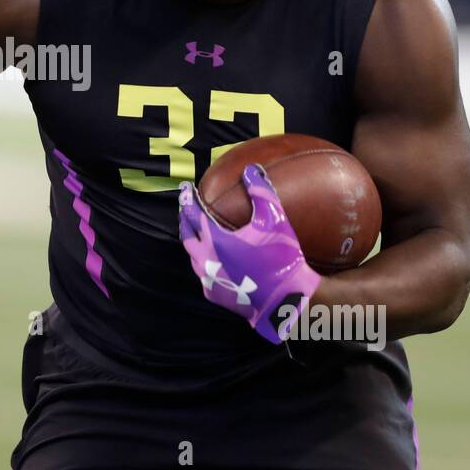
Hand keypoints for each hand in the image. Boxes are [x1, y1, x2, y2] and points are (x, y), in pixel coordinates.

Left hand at [178, 164, 321, 344]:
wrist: (286, 300)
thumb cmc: (281, 258)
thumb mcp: (274, 219)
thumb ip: (261, 191)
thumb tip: (251, 169)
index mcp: (215, 240)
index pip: (193, 214)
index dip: (187, 199)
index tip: (184, 188)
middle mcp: (205, 260)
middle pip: (187, 236)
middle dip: (184, 220)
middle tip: (184, 208)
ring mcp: (208, 279)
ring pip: (192, 257)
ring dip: (192, 242)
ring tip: (195, 232)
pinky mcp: (215, 295)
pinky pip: (203, 274)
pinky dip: (203, 262)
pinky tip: (210, 260)